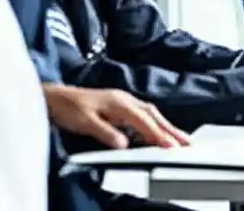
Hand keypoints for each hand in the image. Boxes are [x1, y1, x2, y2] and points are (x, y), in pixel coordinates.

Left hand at [42, 84, 188, 148]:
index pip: (144, 121)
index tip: (172, 146)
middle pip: (154, 115)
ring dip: (166, 127)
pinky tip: (158, 132)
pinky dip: (155, 124)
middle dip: (171, 130)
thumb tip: (124, 144)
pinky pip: (144, 115)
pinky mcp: (120, 106)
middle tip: (188, 143)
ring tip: (180, 139)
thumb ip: (105, 132)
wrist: (55, 97)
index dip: (159, 135)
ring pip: (151, 114)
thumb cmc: (68, 107)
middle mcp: (125, 100)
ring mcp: (124, 102)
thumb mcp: (84, 122)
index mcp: (119, 103)